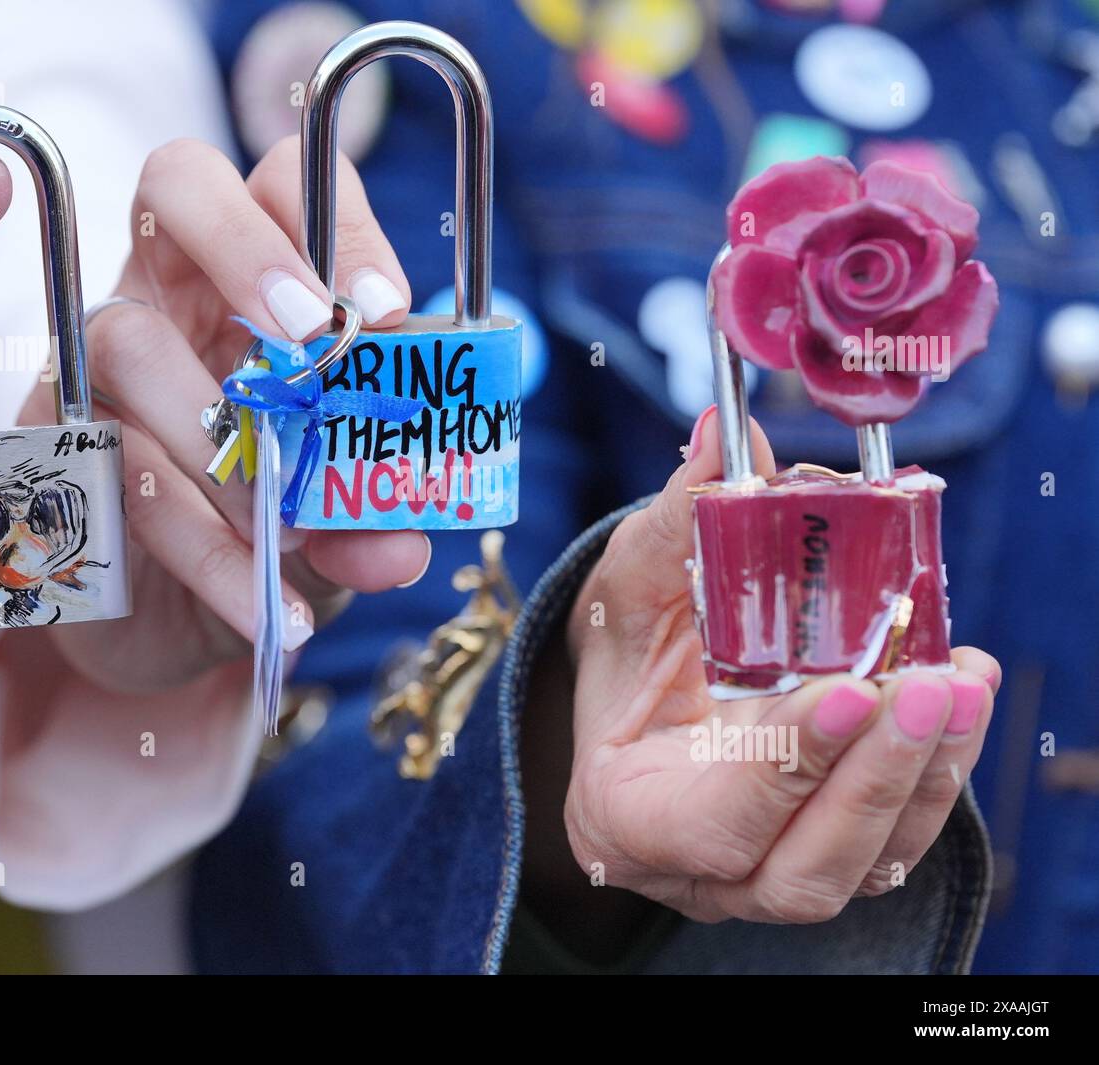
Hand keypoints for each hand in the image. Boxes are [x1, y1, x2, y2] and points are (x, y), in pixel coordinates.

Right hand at [16, 137, 427, 692]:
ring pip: (128, 340)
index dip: (336, 224)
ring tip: (293, 534)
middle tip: (311, 344)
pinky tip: (267, 608)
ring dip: (223, 442)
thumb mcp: (341, 523)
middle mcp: (171, 296)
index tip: (386, 312)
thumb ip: (370, 518)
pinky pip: (116, 473)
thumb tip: (399, 544)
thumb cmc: (270, 534)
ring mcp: (97, 361)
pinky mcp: (51, 447)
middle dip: (249, 245)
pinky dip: (206, 550)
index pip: (285, 184)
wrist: (175, 626)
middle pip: (178, 183)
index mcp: (258, 287)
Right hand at [560, 410, 998, 923]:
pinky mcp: (831, 852)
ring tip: (960, 683)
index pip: (709, 826)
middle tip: (929, 685)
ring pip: (862, 867)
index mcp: (627, 816)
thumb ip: (675, 524)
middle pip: (801, 870)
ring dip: (922, 776)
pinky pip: (897, 841)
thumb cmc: (626, 649)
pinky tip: (963, 694)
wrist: (646, 697)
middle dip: (874, 778)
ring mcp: (769, 876)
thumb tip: (722, 432)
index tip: (848, 689)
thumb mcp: (634, 585)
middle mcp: (701, 871)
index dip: (783, 770)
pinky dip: (939, 773)